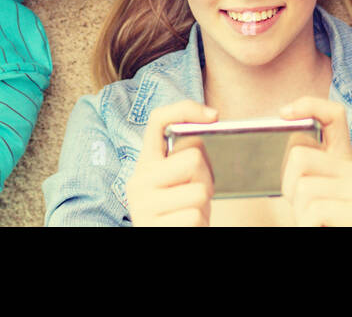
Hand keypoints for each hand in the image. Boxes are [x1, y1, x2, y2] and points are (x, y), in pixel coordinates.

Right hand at [125, 100, 216, 225]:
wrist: (164, 240)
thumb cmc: (179, 213)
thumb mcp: (178, 182)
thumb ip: (185, 159)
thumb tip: (210, 126)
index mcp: (146, 163)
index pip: (158, 120)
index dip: (185, 109)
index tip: (213, 116)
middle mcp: (138, 180)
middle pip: (193, 157)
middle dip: (206, 177)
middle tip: (197, 194)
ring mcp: (142, 205)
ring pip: (199, 190)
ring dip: (204, 206)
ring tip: (190, 213)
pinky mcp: (153, 226)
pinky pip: (195, 216)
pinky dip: (199, 225)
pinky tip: (186, 228)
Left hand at [280, 97, 351, 226]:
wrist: (338, 253)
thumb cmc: (315, 224)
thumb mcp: (307, 192)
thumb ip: (303, 164)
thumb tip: (285, 123)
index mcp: (342, 161)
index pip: (334, 115)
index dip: (309, 105)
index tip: (284, 113)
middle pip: (300, 156)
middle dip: (288, 187)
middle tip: (303, 209)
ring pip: (303, 187)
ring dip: (298, 213)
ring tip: (314, 223)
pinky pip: (313, 211)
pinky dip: (307, 226)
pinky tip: (321, 229)